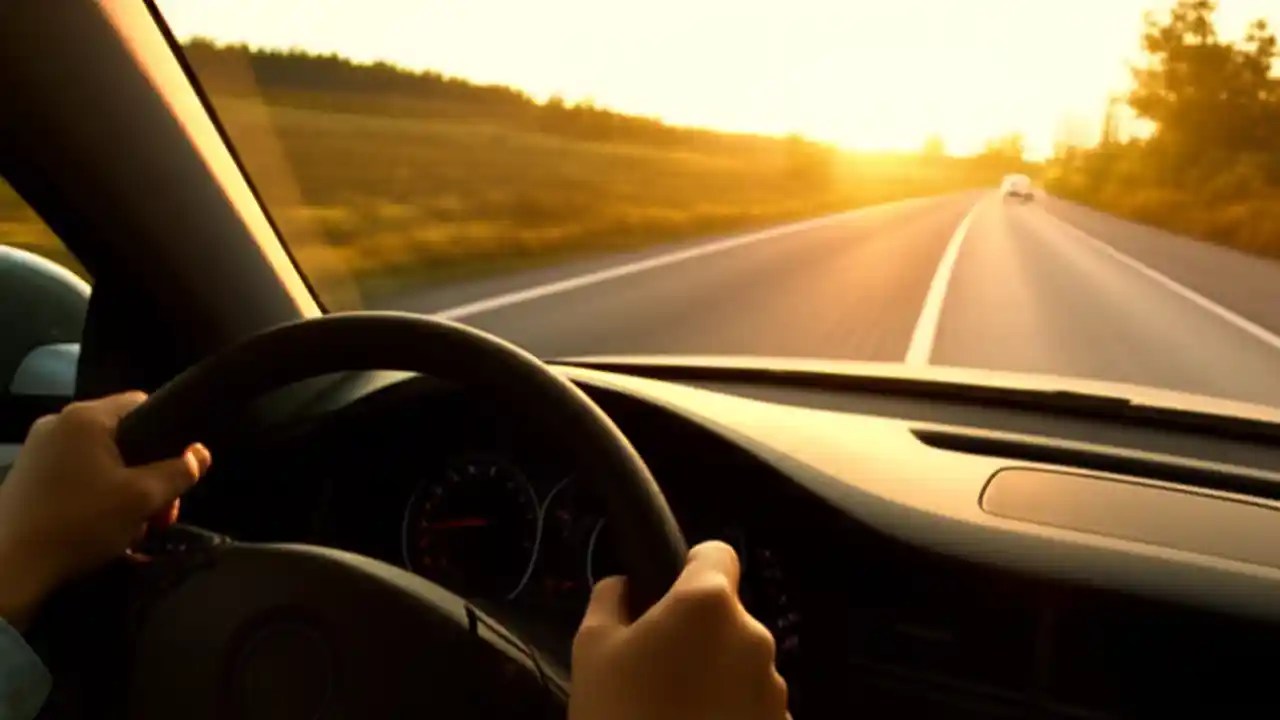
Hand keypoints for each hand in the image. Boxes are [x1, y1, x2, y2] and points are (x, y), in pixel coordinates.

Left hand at [0, 392, 210, 627]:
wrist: (8, 568)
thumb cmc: (80, 523)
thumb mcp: (142, 498)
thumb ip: (179, 472)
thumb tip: (201, 453)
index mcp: (85, 418)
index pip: (142, 403)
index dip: (168, 435)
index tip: (175, 474)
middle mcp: (57, 423)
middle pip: (123, 437)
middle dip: (148, 473)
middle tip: (159, 512)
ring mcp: (36, 450)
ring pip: (100, 459)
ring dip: (124, 489)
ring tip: (130, 526)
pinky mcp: (25, 477)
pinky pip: (75, 474)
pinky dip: (95, 495)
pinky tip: (100, 527)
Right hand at [569, 540, 787, 719]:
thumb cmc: (617, 716)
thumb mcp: (592, 650)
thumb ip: (610, 600)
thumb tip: (626, 585)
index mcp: (708, 605)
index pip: (717, 553)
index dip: (690, 566)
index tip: (666, 594)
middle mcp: (754, 637)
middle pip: (727, 615)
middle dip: (697, 633)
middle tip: (655, 669)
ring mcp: (774, 689)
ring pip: (742, 662)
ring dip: (716, 676)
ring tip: (674, 712)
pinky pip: (753, 706)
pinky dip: (731, 714)